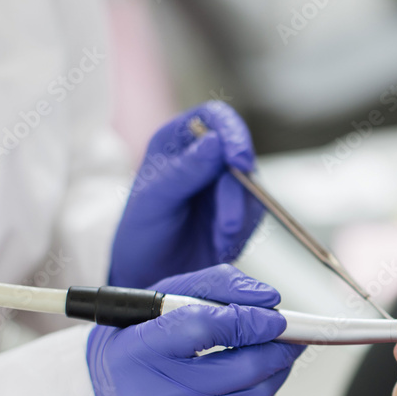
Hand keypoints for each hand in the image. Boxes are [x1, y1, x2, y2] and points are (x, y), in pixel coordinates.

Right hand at [86, 264, 306, 395]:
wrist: (102, 394)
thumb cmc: (138, 337)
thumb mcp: (167, 296)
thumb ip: (219, 286)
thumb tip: (268, 299)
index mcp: (144, 346)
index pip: (207, 328)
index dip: (251, 321)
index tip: (276, 316)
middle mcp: (156, 392)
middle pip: (241, 370)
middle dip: (278, 350)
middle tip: (293, 336)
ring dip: (275, 373)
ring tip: (277, 353)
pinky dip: (255, 395)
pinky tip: (250, 379)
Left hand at [109, 101, 264, 288]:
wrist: (148, 276)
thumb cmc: (140, 234)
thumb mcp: (155, 200)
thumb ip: (185, 170)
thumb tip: (216, 141)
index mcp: (179, 141)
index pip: (216, 118)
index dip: (233, 133)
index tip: (239, 160)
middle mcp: (206, 158)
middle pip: (240, 155)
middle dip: (237, 193)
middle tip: (227, 224)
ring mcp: (224, 185)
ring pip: (253, 187)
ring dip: (239, 217)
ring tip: (220, 240)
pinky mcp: (239, 211)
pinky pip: (255, 214)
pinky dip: (243, 232)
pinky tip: (222, 246)